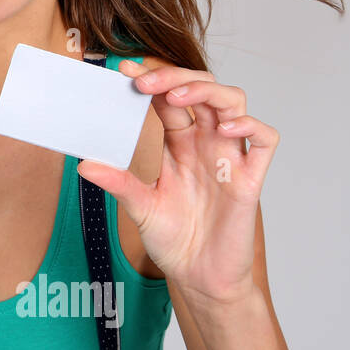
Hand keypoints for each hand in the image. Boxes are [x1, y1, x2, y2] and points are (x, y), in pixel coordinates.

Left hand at [74, 60, 280, 304]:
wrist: (199, 277)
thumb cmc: (174, 239)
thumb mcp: (139, 207)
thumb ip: (118, 183)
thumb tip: (84, 164)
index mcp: (177, 145)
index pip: (167, 100)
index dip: (150, 82)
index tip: (122, 71)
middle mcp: (204, 144)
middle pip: (200, 90)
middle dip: (172, 78)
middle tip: (143, 82)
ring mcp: (228, 157)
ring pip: (231, 103)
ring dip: (206, 90)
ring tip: (177, 96)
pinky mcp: (250, 178)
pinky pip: (264, 140)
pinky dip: (251, 125)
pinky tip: (226, 127)